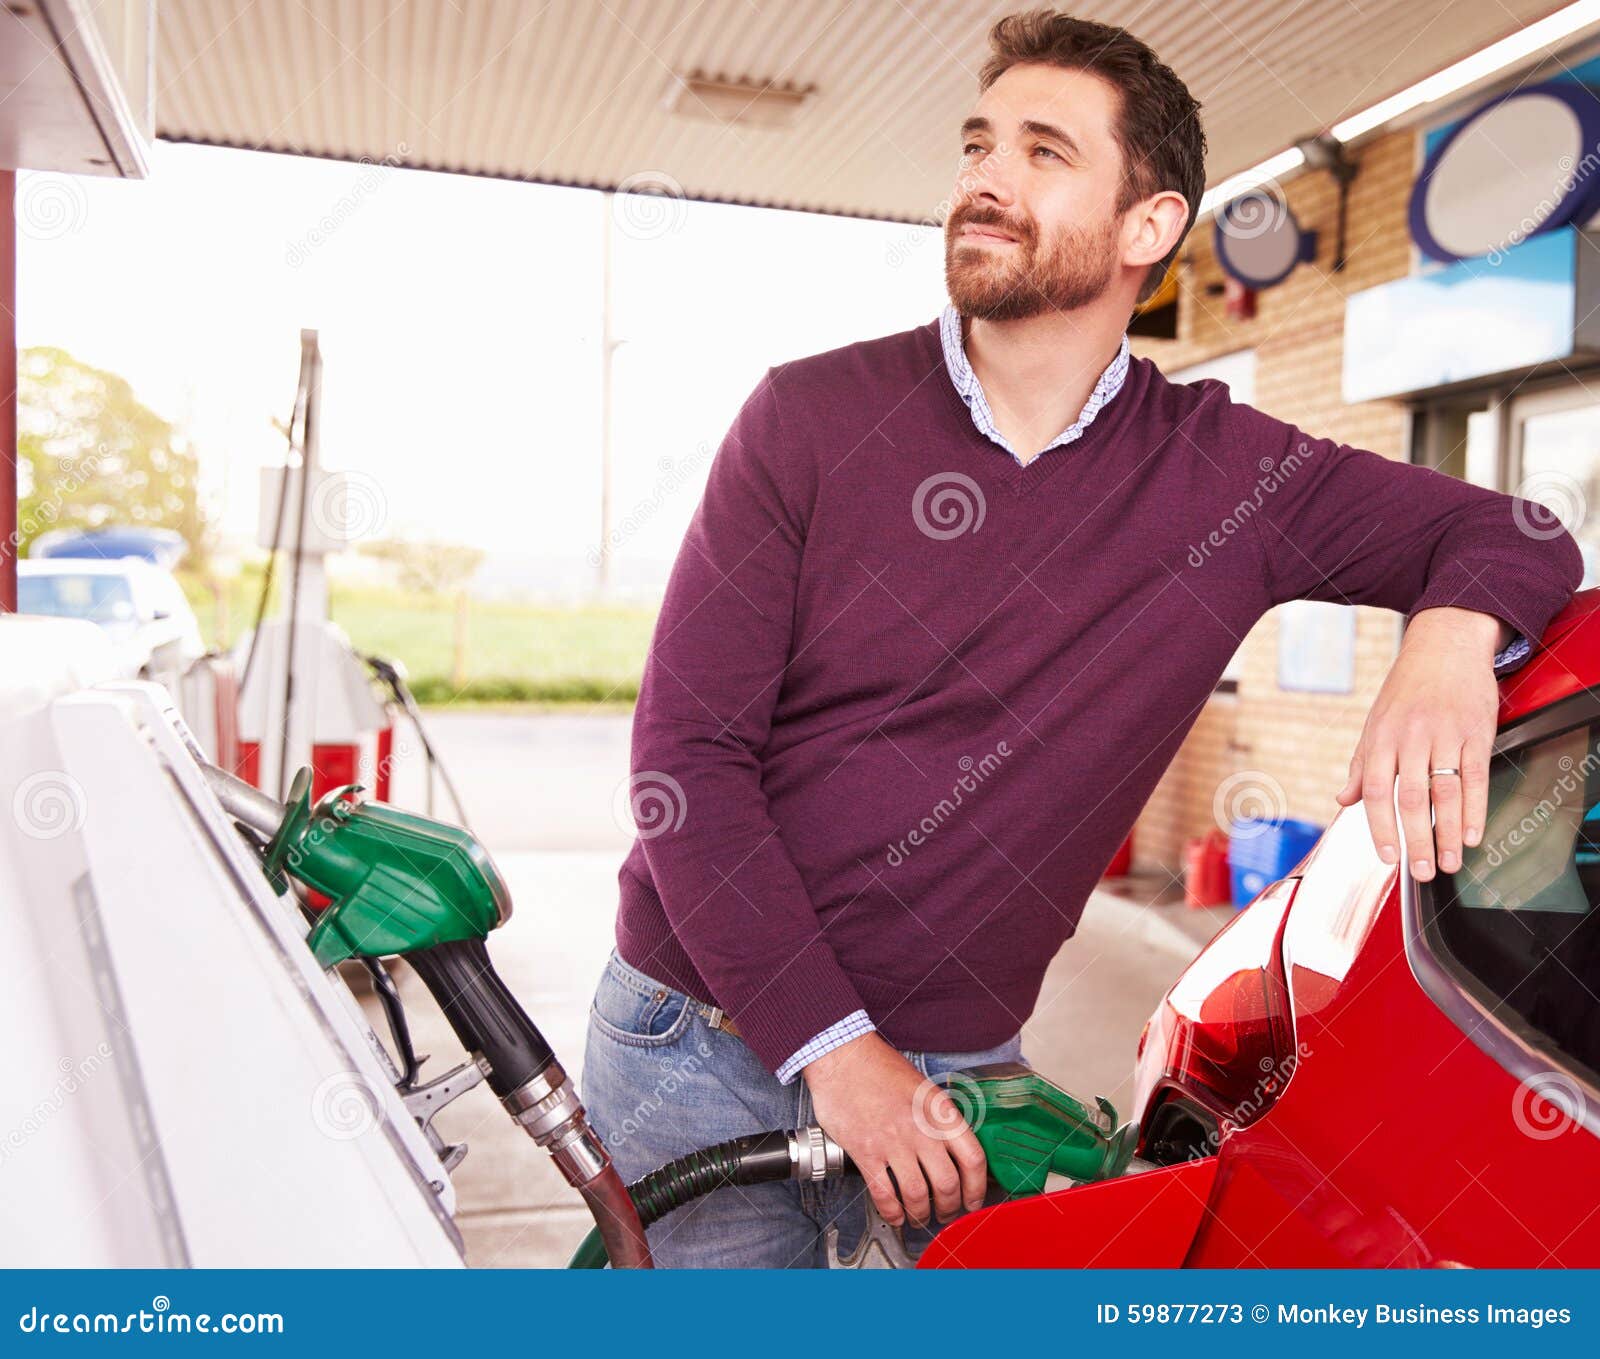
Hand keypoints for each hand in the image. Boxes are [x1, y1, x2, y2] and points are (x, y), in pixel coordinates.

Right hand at [802, 1030, 986, 1228]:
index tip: (974, 1200)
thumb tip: (953, 1150)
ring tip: (920, 1217)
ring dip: (921, 1214)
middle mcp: (920, 1129)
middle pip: (948, 1184)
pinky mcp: (866, 1152)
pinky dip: (892, 1213)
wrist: (842, 1057)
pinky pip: (884, 1194)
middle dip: (950, 1208)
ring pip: (918, 1195)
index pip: (973, 1158)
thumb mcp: (923, 1087)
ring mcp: (893, 1142)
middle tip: (946, 1213)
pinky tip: (895, 1215)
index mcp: (939, 1111)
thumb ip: (939, 1118)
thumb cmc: (880, 1068)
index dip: (977, 1188)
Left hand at [1336, 606, 1503, 879]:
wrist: (1445, 644)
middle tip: (1419, 872)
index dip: (1379, 827)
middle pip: (1412, 798)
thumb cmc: (1406, 688)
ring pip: (1445, 792)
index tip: (1386, 857)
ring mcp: (1446, 734)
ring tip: (1447, 863)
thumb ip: (1361, 765)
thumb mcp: (1375, 722)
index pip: (1376, 790)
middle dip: (1415, 839)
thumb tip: (1343, 800)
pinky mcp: (1476, 731)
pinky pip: (1476, 776)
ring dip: (1447, 832)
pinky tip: (1472, 835)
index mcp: (1381, 737)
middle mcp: (1411, 737)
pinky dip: (1475, 809)